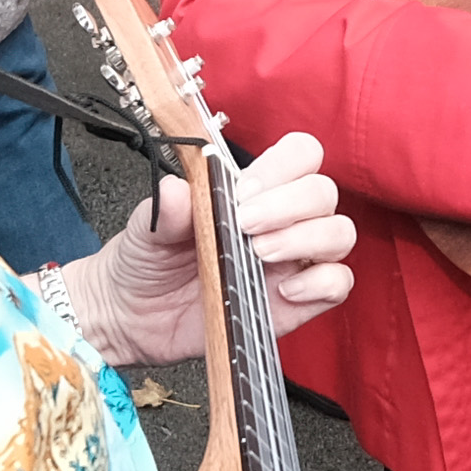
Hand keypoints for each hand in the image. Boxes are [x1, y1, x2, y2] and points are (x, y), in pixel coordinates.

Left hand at [50, 129, 351, 362]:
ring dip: (306, 239)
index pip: (299, 156)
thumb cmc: (145, 261)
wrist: (130, 314)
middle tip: (245, 225)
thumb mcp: (145, 227)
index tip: (244, 192)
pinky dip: (320, 283)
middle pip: (323, 192)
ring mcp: (291, 262)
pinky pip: (337, 284)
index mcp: (251, 191)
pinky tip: (283, 289)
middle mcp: (281, 221)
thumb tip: (177, 190)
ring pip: (339, 234)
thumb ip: (165, 209)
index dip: (282, 168)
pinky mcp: (295, 303)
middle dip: (290, 205)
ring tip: (260, 253)